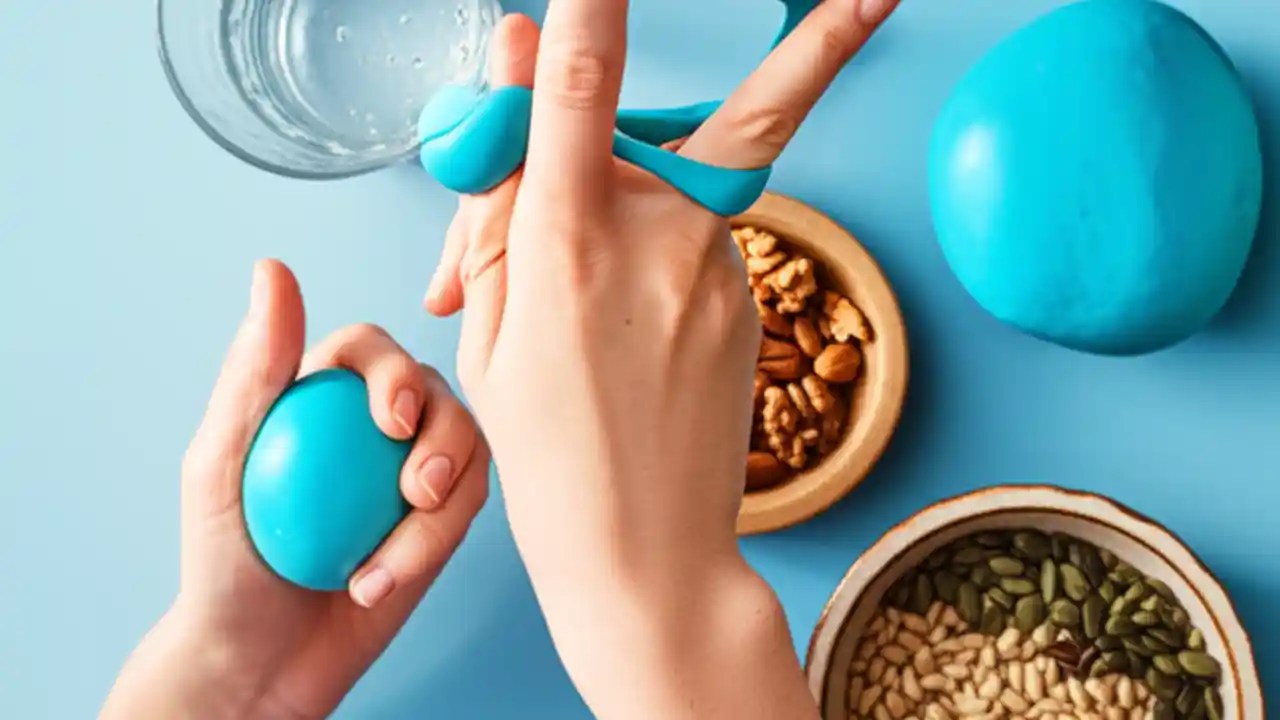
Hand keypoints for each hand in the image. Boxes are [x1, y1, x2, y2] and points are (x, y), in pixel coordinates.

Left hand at [103, 261, 488, 719]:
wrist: (260, 663)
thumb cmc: (224, 564)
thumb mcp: (220, 463)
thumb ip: (253, 371)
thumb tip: (273, 269)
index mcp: (320, 393)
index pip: (372, 349)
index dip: (393, 372)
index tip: (389, 423)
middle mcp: (374, 425)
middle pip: (435, 390)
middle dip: (440, 434)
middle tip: (414, 491)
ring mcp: (413, 471)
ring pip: (468, 447)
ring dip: (441, 502)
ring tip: (390, 559)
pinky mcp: (442, 521)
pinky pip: (468, 507)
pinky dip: (431, 545)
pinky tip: (381, 581)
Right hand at [427, 3, 897, 717]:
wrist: (649, 555)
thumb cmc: (547, 451)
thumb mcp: (486, 328)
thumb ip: (501, 187)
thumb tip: (519, 58)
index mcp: (566, 248)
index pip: (584, 89)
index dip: (598, 11)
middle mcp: (657, 240)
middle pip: (645, 127)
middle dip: (610, 143)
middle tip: (569, 218)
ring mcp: (719, 265)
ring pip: (664, 182)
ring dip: (619, 212)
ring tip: (579, 311)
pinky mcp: (750, 289)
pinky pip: (692, 233)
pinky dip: (651, 255)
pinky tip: (625, 332)